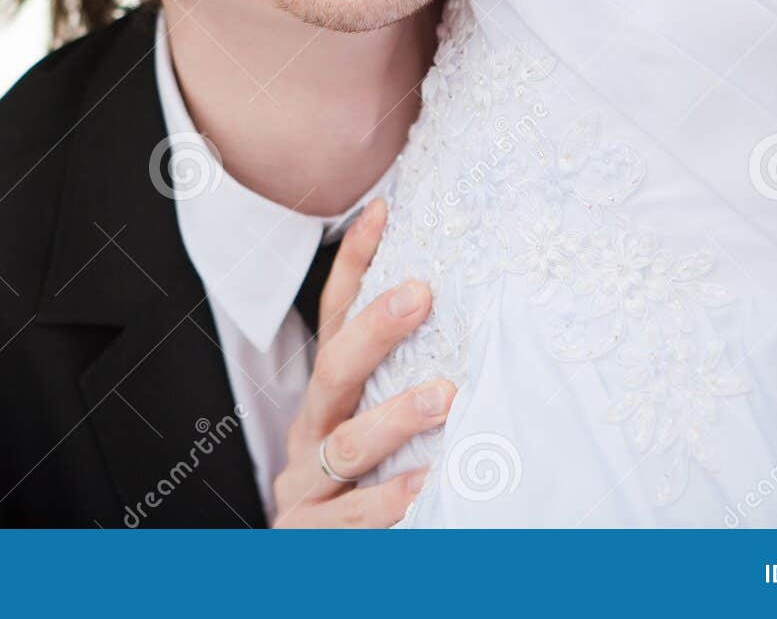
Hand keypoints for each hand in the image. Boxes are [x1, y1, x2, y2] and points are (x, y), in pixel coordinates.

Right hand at [272, 199, 455, 526]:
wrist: (306, 566)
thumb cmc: (357, 490)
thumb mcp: (376, 431)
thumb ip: (406, 386)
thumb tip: (471, 322)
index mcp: (326, 398)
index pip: (333, 319)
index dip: (353, 265)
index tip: (383, 211)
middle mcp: (309, 431)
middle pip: (335, 369)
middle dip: (375, 329)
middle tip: (422, 294)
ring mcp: (304, 483)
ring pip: (346, 442)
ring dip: (395, 419)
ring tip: (443, 398)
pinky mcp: (308, 533)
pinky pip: (351, 514)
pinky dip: (390, 500)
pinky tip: (427, 485)